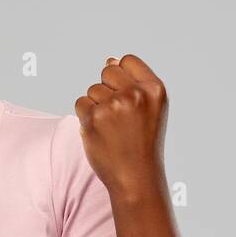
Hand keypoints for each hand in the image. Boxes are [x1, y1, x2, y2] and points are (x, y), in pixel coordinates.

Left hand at [73, 54, 167, 199]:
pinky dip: (85, 117)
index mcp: (155, 89)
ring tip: (111, 127)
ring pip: (92, 89)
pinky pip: (81, 103)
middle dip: (107, 89)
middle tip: (117, 116)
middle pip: (108, 71)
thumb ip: (134, 83)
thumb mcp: (151, 109)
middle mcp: (136, 93)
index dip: (121, 76)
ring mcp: (114, 104)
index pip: (127, 61)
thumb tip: (109, 60)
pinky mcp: (94, 116)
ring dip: (96, 106)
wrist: (136, 176)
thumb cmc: (142, 144)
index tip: (125, 97)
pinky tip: (100, 131)